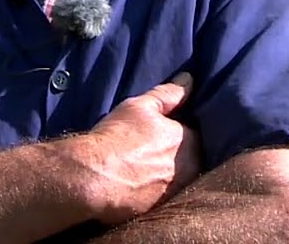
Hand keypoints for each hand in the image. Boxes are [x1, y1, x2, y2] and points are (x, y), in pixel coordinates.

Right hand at [83, 72, 202, 225]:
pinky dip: (155, 186)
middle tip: (154, 145)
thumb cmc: (117, 138)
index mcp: (190, 142)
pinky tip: (140, 180)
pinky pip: (164, 193)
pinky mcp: (160, 209)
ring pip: (177, 176)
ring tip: (145, 163)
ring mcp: (175, 191)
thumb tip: (189, 80)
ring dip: (167, 170)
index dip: (181, 127)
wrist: (93, 179)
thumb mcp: (141, 106)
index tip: (166, 126)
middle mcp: (189, 169)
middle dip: (178, 150)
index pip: (195, 131)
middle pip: (190, 156)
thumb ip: (168, 93)